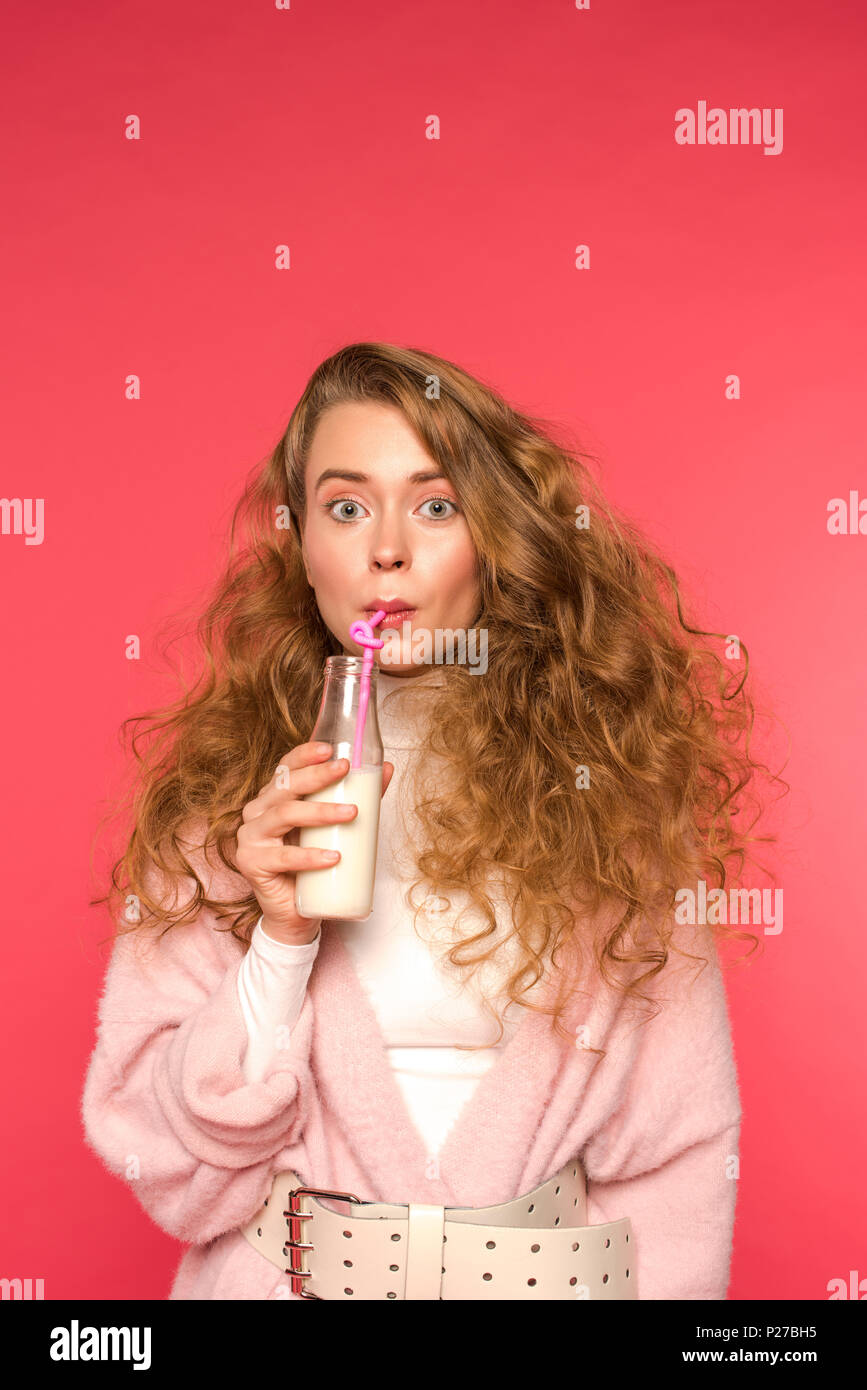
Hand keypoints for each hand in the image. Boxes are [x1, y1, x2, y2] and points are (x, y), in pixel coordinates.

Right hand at [235, 743, 393, 943]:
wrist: (296, 913)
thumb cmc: (313, 866)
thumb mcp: (335, 828)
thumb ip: (357, 797)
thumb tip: (385, 768)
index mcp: (273, 798)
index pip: (285, 768)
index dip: (305, 755)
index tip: (331, 750)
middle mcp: (257, 813)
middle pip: (285, 786)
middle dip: (317, 775)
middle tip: (345, 770)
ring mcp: (251, 837)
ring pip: (284, 814)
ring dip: (320, 812)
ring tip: (352, 813)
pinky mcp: (252, 864)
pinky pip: (283, 857)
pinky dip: (309, 856)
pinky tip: (333, 856)